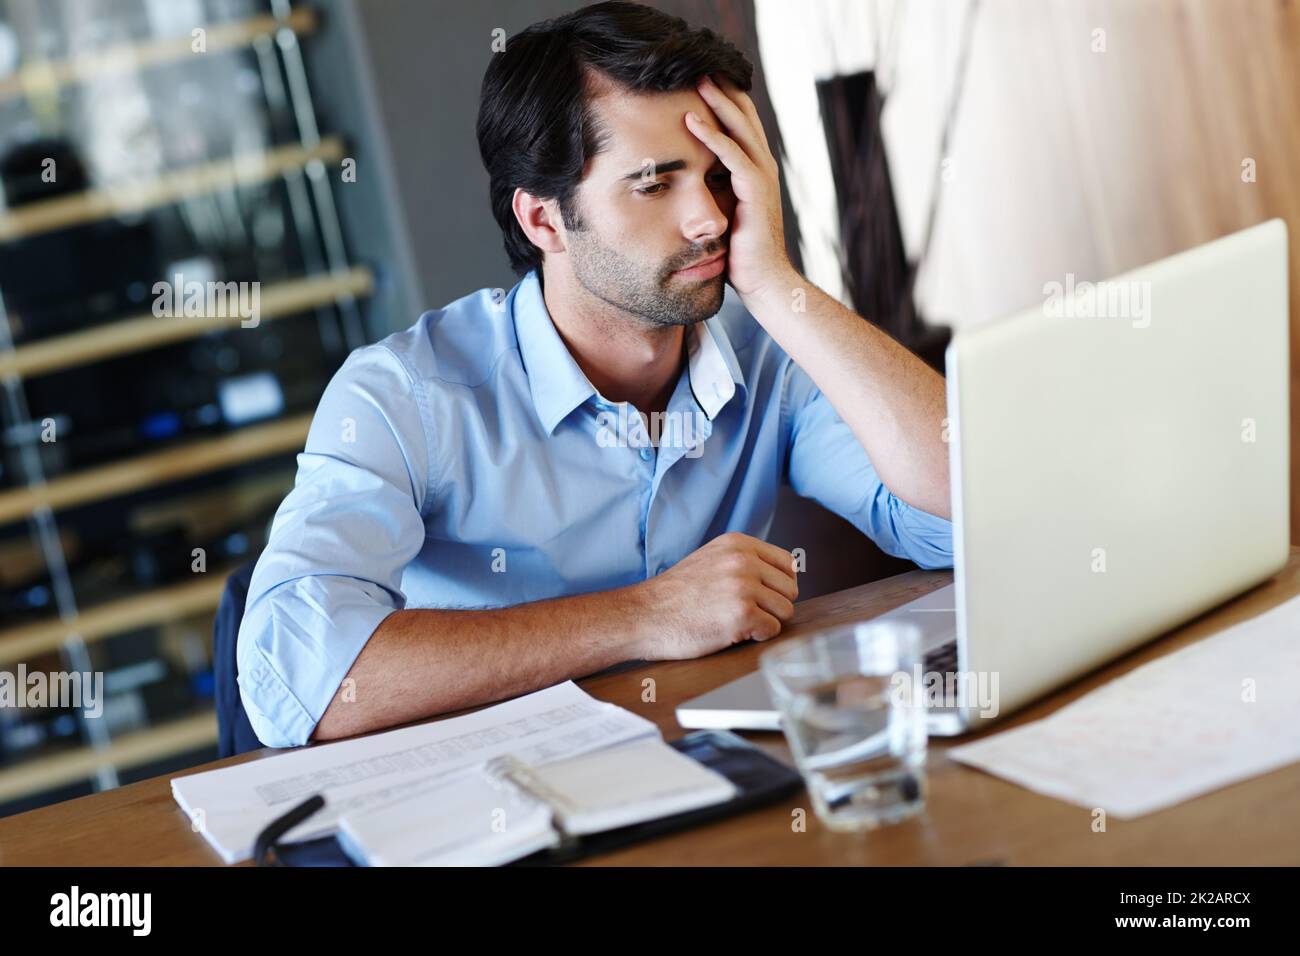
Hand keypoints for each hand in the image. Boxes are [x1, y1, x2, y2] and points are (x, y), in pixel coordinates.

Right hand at [631, 531, 798, 659]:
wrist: (644, 615)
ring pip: (785, 611)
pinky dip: (757, 636)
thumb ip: (743, 560)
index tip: (763, 597)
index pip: (787, 563)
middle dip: (773, 606)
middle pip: (790, 589)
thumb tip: (784, 576)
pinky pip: (773, 630)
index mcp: (738, 544)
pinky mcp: (742, 614)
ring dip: (766, 622)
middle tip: (745, 613)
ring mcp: (744, 587)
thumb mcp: (711, 559)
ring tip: (737, 622)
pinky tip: (734, 633)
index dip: (779, 585)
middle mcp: (744, 560)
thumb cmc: (675, 594)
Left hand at [685, 75, 795, 302]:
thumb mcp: (723, 215)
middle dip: (723, 92)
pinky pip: (732, 157)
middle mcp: (763, 169)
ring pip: (740, 130)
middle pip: (744, 119)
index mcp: (756, 172)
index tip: (703, 83)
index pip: (742, 127)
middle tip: (701, 68)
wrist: (765, 282)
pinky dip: (712, 137)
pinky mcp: (755, 192)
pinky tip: (691, 121)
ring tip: (697, 81)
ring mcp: (762, 179)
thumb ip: (713, 193)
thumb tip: (688, 183)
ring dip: (718, 104)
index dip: (725, 103)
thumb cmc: (741, 255)